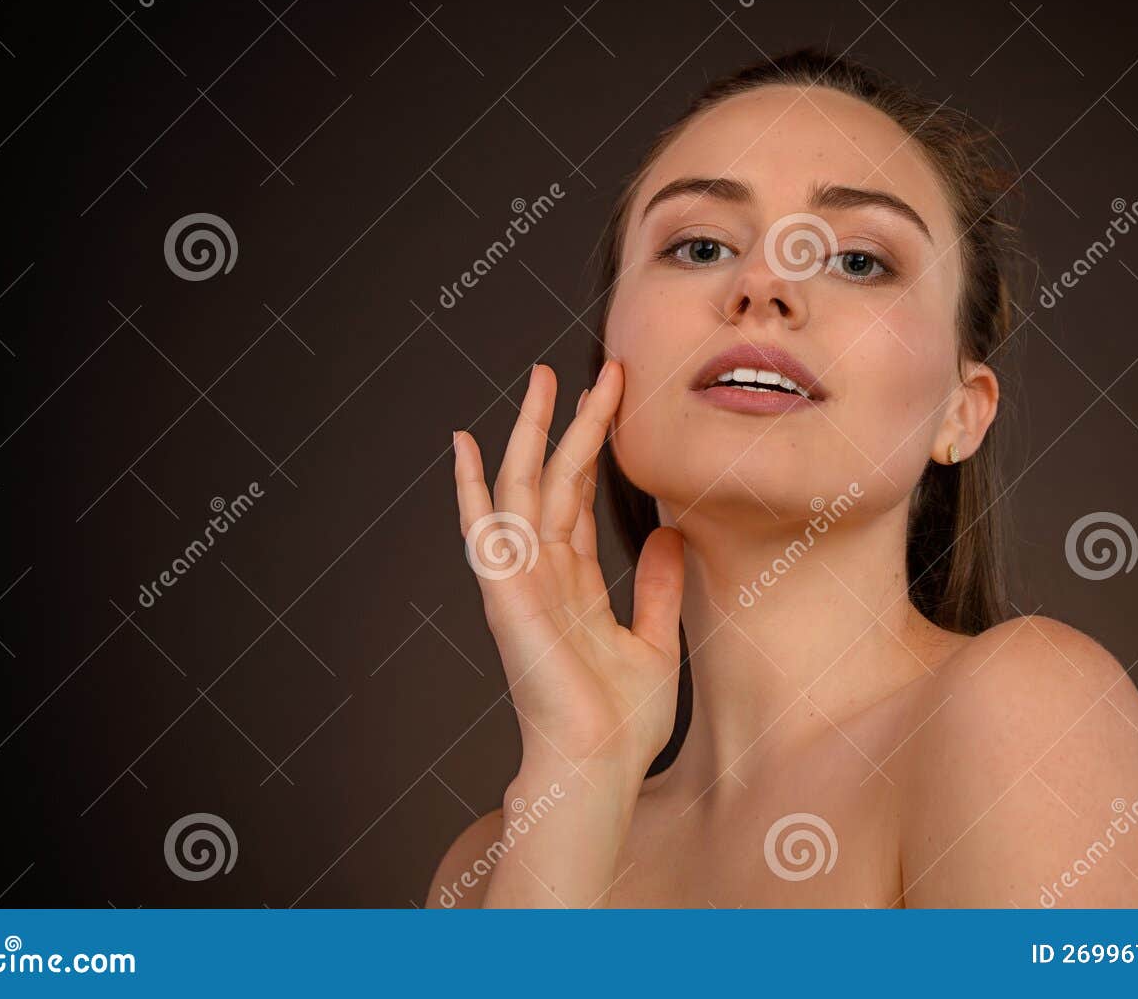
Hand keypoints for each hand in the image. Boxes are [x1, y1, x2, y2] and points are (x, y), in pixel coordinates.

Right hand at [452, 361, 684, 788]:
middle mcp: (542, 573)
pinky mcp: (506, 593)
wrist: (599, 768)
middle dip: (566, 423)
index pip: (577, 498)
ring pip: (525, 487)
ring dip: (531, 431)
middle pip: (553, 479)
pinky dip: (472, 486)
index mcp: (573, 584)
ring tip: (543, 377)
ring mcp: (520, 580)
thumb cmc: (622, 724)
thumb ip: (658, 587)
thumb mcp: (656, 641)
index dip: (592, 448)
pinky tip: (467, 445)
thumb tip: (671, 534)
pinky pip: (484, 529)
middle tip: (584, 370)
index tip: (608, 399)